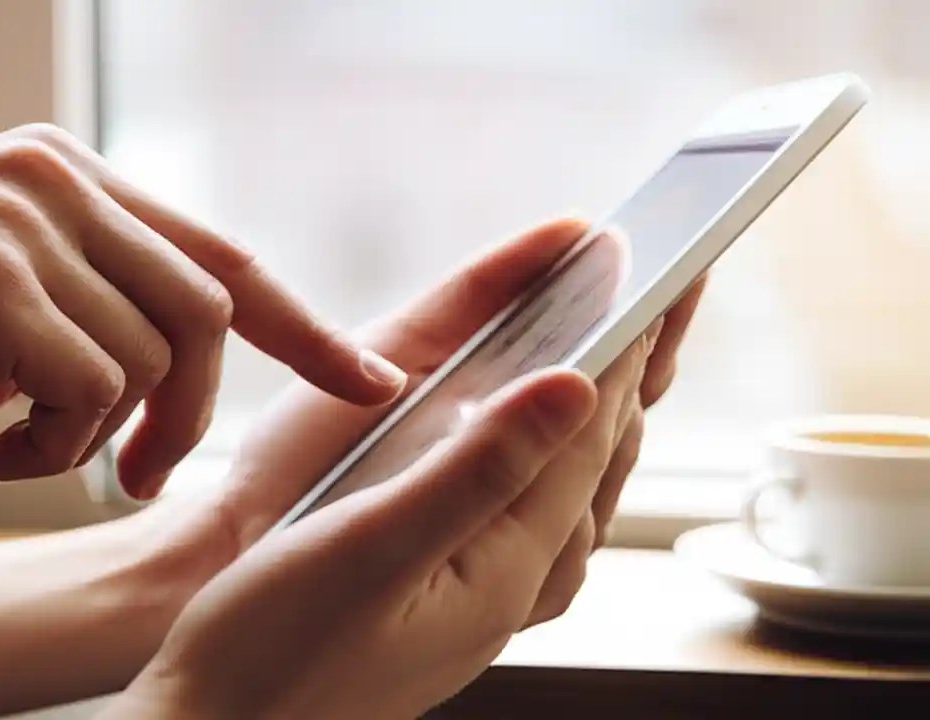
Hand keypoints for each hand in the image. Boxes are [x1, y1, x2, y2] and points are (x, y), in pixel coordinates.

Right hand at [0, 124, 403, 492]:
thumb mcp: (0, 307)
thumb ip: (92, 309)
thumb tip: (183, 367)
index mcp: (68, 175)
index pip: (220, 253)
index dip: (304, 327)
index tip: (367, 379)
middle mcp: (55, 176)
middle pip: (208, 307)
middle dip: (196, 413)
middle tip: (146, 474)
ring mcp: (23, 216)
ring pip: (154, 355)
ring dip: (108, 434)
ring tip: (31, 452)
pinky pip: (90, 385)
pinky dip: (60, 444)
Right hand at [94, 219, 699, 716]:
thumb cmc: (271, 647)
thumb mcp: (372, 548)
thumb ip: (476, 467)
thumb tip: (573, 386)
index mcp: (504, 569)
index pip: (589, 440)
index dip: (623, 352)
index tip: (657, 275)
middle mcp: (509, 587)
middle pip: (596, 463)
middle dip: (634, 376)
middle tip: (666, 299)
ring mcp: (480, 599)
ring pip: (567, 491)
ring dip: (596, 416)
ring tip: (621, 360)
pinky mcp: (443, 600)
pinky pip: (526, 513)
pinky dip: (546, 456)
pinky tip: (533, 447)